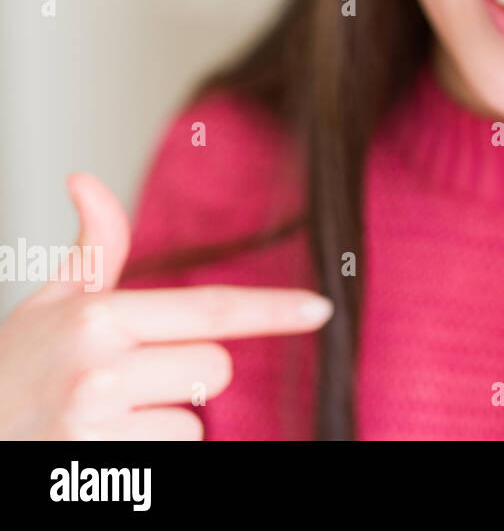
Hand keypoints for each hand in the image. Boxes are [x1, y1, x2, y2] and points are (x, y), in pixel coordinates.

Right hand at [0, 173, 332, 438]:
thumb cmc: (8, 374)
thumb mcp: (45, 307)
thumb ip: (90, 251)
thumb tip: (87, 181)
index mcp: (96, 318)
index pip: (209, 309)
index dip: (272, 310)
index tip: (321, 308)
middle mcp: (100, 371)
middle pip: (215, 369)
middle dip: (187, 376)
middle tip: (127, 382)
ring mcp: (99, 427)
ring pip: (196, 421)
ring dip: (164, 422)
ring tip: (106, 420)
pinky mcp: (102, 474)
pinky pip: (173, 457)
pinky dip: (147, 457)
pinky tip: (102, 451)